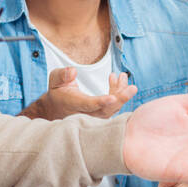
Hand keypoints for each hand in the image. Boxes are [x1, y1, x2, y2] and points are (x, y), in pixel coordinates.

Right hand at [22, 67, 136, 119]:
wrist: (57, 108)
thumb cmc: (57, 91)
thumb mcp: (55, 79)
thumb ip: (62, 75)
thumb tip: (72, 71)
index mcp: (73, 104)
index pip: (88, 105)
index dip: (101, 102)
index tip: (113, 98)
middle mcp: (85, 113)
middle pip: (105, 111)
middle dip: (121, 100)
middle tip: (132, 88)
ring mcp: (94, 115)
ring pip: (112, 108)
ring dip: (121, 94)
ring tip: (124, 77)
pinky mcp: (100, 113)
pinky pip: (112, 106)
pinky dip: (118, 93)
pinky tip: (119, 79)